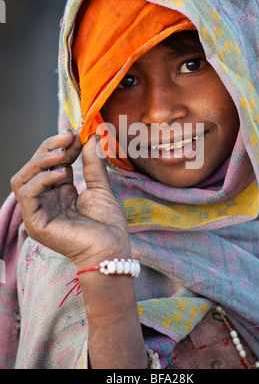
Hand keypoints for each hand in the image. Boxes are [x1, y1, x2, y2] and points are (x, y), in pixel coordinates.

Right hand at [10, 130, 130, 268]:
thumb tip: (92, 136)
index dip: (59, 147)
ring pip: (22, 178)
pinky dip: (42, 178)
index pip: (48, 164)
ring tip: (64, 155)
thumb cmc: (108, 224)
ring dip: (41, 161)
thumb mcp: (100, 186)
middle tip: (68, 137)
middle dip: (48, 148)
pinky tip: (63, 173)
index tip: (76, 135)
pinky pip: (27, 194)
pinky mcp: (35, 222)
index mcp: (58, 193)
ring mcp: (37, 212)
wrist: (112, 248)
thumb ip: (92, 163)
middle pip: (32, 168)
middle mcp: (45, 201)